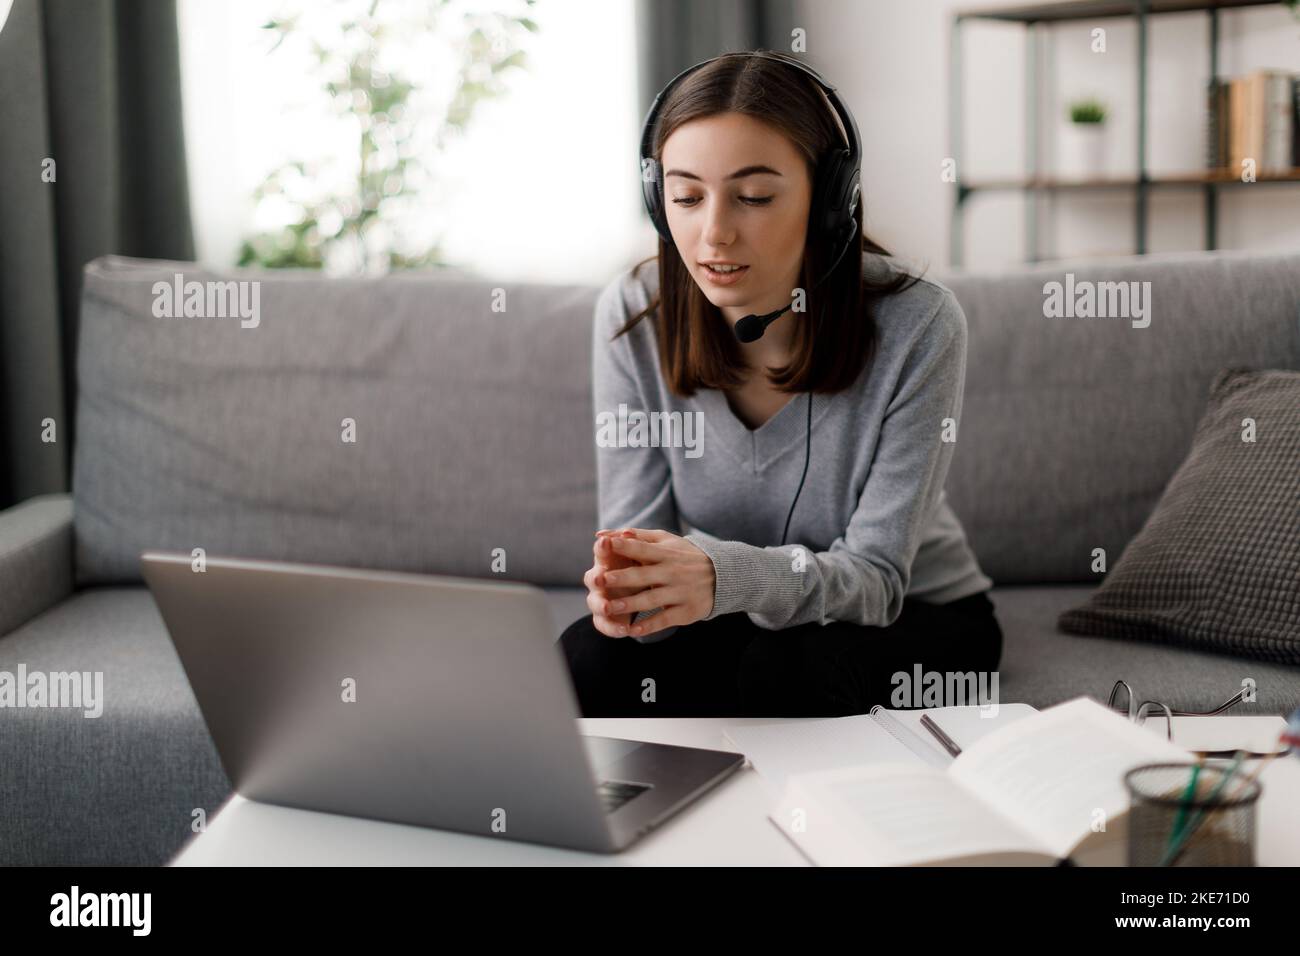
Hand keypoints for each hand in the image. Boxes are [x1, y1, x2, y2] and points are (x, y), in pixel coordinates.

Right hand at [583, 529, 645, 636]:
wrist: (647, 588)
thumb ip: (633, 544)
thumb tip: (628, 532)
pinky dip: (614, 628)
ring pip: (595, 603)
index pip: (601, 552)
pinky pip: (605, 624)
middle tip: (600, 577)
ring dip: (601, 605)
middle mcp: (599, 579)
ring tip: (608, 607)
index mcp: (607, 560)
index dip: (602, 547)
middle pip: (592, 578)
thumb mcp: (640, 555)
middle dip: (596, 577)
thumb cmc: (640, 566)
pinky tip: (626, 630)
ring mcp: (601, 599)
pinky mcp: (606, 618)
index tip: (605, 541)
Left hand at [589, 528, 714, 638]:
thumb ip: (636, 536)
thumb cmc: (684, 556)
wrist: (722, 575)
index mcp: (665, 553)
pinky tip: (632, 630)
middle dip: (620, 578)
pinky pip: (665, 619)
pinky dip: (649, 625)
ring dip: (629, 604)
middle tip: (598, 580)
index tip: (603, 545)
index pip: (641, 549)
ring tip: (608, 608)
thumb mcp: (666, 541)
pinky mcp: (686, 611)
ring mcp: (680, 592)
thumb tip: (603, 535)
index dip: (623, 546)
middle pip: (643, 575)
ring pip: (651, 599)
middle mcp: (672, 572)